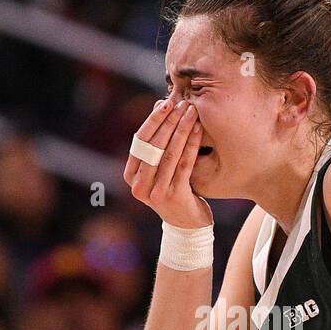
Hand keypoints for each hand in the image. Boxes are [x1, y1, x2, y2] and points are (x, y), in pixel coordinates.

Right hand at [123, 96, 211, 227]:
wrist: (187, 226)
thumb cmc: (174, 190)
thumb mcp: (160, 168)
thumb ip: (158, 142)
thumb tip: (160, 104)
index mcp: (131, 176)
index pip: (139, 142)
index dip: (152, 121)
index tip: (165, 103)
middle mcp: (139, 186)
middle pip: (154, 146)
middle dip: (169, 122)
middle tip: (181, 103)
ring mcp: (156, 193)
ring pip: (169, 154)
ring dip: (181, 130)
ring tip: (191, 112)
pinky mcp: (175, 197)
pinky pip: (184, 164)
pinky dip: (192, 145)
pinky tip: (199, 130)